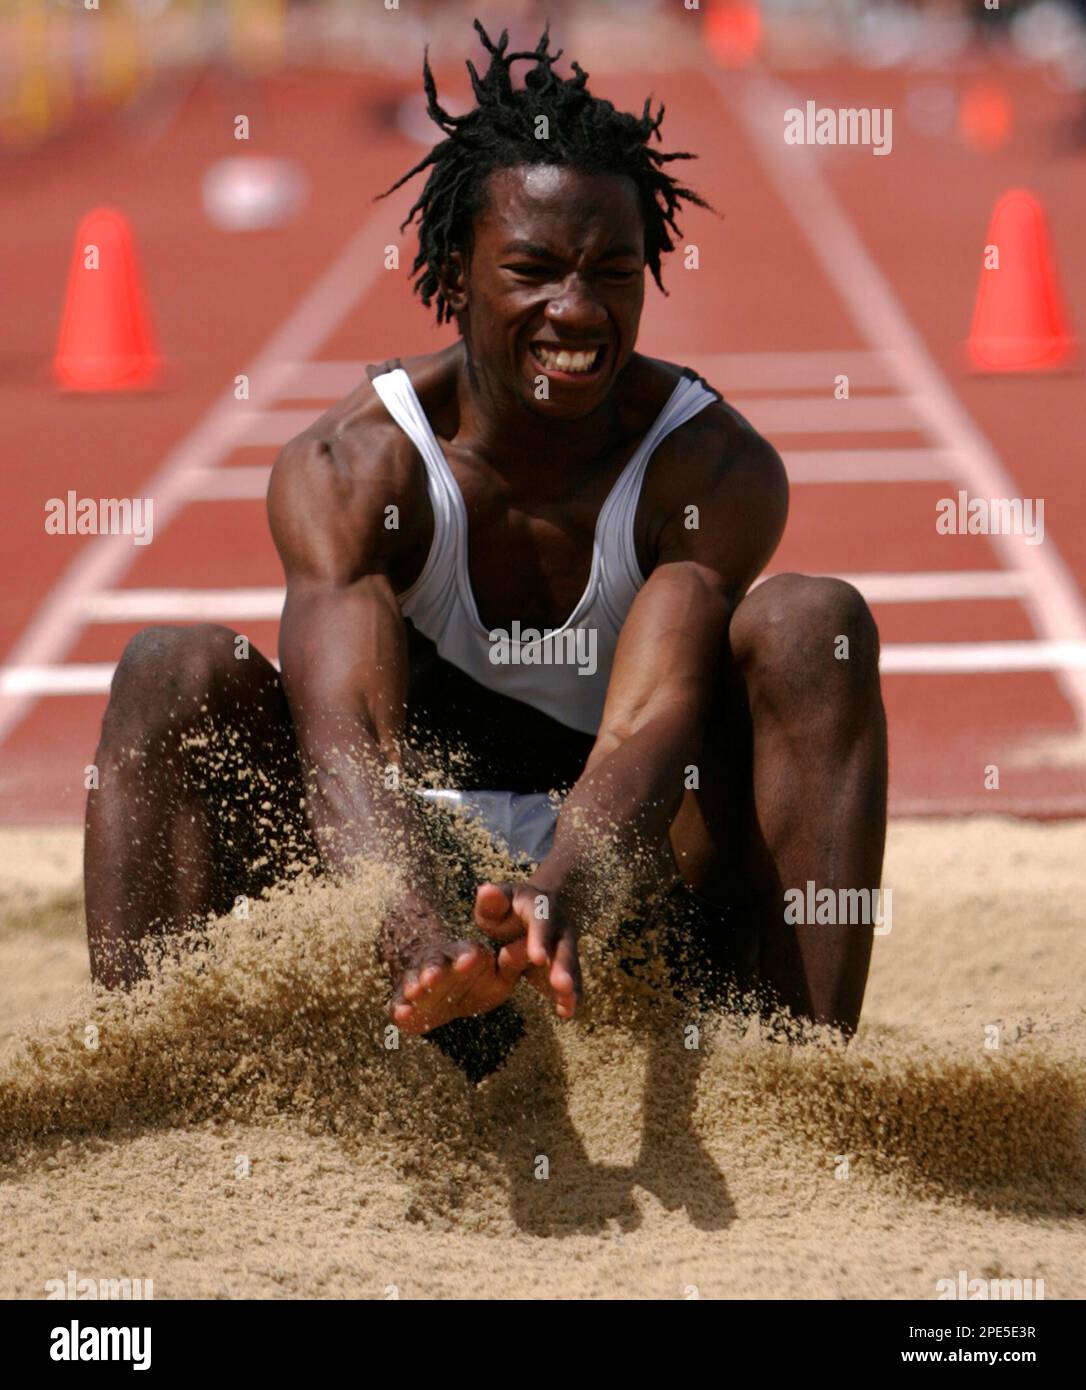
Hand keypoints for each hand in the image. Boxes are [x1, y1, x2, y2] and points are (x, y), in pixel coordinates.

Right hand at [382, 888, 519, 1034]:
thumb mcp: (501, 976)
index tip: (472, 959)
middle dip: (433, 970)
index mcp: (464, 955)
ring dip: (414, 983)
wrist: (447, 993)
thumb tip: (534, 949)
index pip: (466, 951)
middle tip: (433, 977)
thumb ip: (514, 964)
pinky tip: (401, 1015)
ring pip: (414, 978)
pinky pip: (399, 1003)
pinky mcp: (405, 1000)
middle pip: (435, 962)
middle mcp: (439, 963)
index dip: (467, 956)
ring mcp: (419, 981)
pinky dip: (399, 1008)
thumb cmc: (479, 982)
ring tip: (415, 991)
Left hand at [473, 880, 580, 1018]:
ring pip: (571, 966)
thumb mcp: (496, 903)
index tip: (537, 959)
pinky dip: (570, 997)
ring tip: (568, 1004)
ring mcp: (565, 947)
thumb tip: (486, 890)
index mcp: (540, 907)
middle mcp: (559, 926)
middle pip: (564, 946)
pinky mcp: (565, 967)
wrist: (531, 913)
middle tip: (560, 984)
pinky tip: (566, 1012)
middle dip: (563, 965)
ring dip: (571, 984)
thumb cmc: (507, 910)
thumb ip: (491, 901)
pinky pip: (572, 981)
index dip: (540, 939)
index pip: (542, 922)